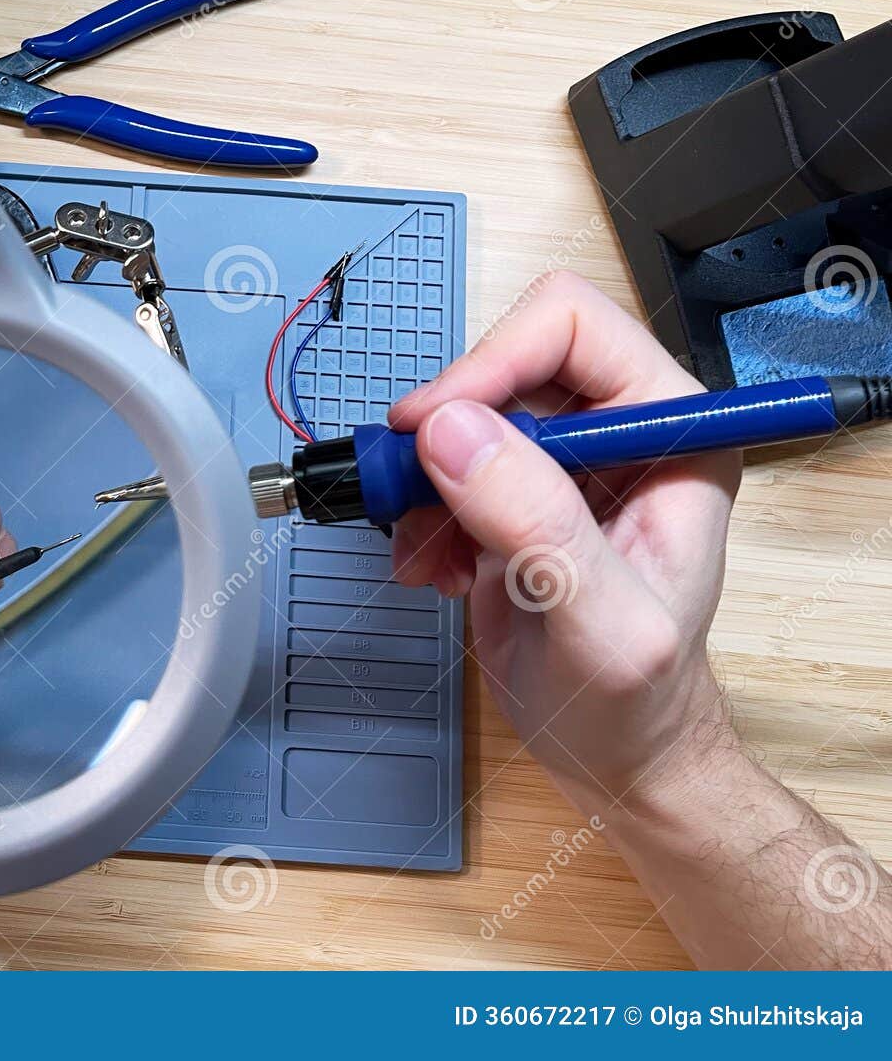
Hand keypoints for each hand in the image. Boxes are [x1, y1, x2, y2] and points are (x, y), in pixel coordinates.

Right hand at [387, 271, 741, 810]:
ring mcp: (562, 462)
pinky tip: (435, 565)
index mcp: (674, 432)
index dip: (494, 363)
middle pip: (508, 359)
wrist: (618, 756)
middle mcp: (619, 432)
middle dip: (448, 426)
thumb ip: (536, 523)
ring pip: (464, 410)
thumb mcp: (599, 621)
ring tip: (426, 547)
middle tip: (411, 487)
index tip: (434, 426)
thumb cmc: (641, 702)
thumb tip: (452, 431)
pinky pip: (442, 462)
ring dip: (424, 477)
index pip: (573, 328)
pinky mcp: (514, 495)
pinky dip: (418, 511)